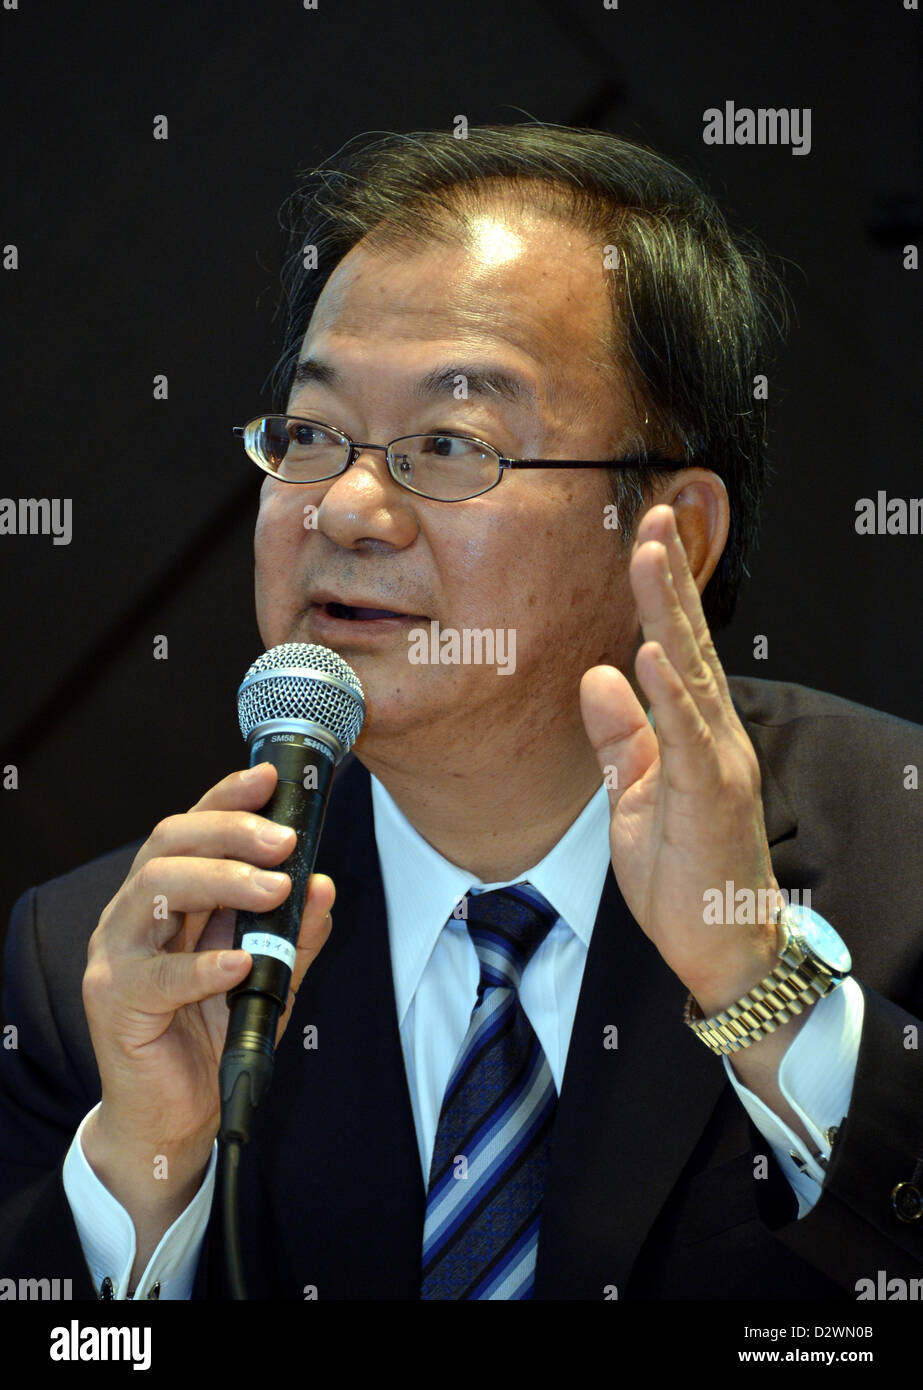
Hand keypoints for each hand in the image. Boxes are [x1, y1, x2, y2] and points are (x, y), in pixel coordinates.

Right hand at [82, 763, 334, 1175]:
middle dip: (230, 832)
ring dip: (220, 880)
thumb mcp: (269, 978)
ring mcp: (116, 956)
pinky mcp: (114, 1002)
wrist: (175, 1116)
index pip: (189, 828)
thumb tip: (323, 886)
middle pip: (168, 845)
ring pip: (154, 889)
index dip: (227, 798)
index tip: (270, 779)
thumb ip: (294, 935)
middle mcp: (133, 915)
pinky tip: (240, 964)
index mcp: (166, 898)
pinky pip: (155, 976)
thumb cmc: (212, 1034)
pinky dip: (202, 966)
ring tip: (272, 889)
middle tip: (284, 841)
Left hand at [580, 504, 781, 1016]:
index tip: (645, 537)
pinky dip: (669, 694)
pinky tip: (652, 652)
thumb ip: (622, 735)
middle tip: (655, 516)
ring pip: (690, 673)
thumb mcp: (637, 794)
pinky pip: (687, 738)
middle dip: (669, 578)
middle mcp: (713, 734)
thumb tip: (599, 674)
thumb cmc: (684, 871)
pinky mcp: (710, 797)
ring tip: (652, 557)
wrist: (724, 945)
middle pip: (687, 643)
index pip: (675, 647)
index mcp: (693, 731)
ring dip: (669, 613)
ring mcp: (716, 761)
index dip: (661, 593)